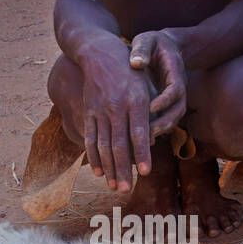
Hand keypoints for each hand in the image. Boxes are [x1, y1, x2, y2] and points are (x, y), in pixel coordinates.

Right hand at [80, 40, 152, 190]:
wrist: (100, 53)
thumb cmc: (132, 72)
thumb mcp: (147, 86)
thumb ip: (151, 113)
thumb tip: (153, 142)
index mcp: (136, 100)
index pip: (139, 133)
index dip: (142, 153)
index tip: (145, 172)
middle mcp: (117, 106)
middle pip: (120, 144)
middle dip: (123, 169)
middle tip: (126, 190)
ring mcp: (100, 110)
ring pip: (104, 145)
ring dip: (109, 168)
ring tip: (114, 186)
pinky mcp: (88, 112)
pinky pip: (90, 138)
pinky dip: (94, 157)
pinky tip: (98, 172)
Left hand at [129, 30, 187, 138]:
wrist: (164, 48)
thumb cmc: (152, 43)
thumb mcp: (146, 40)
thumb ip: (142, 49)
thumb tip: (136, 63)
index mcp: (175, 71)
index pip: (175, 89)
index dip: (165, 100)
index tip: (150, 108)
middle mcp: (179, 88)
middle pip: (178, 110)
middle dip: (164, 123)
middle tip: (147, 133)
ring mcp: (175, 98)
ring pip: (173, 119)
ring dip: (161, 131)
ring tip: (144, 140)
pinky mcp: (168, 105)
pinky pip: (166, 121)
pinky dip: (156, 130)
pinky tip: (141, 139)